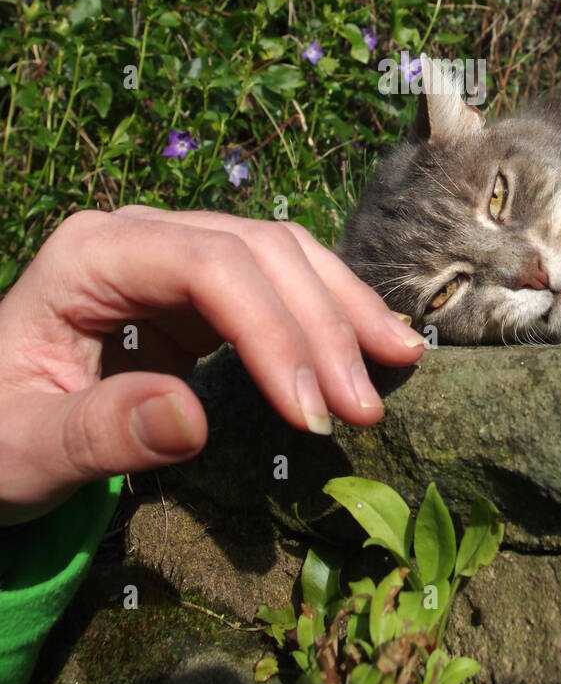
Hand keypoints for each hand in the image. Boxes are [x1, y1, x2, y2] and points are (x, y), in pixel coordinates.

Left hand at [0, 206, 425, 523]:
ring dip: (343, 308)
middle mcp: (139, 235)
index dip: (271, 326)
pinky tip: (376, 343)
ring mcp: (173, 254)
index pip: (206, 263)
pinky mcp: (197, 290)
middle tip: (364, 408)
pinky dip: (330, 311)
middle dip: (320, 324)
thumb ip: (100, 432)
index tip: (311, 412)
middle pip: (257, 250)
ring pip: (281, 254)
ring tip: (399, 363)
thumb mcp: (23, 448)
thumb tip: (193, 419)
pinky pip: (278, 283)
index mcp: (89, 254)